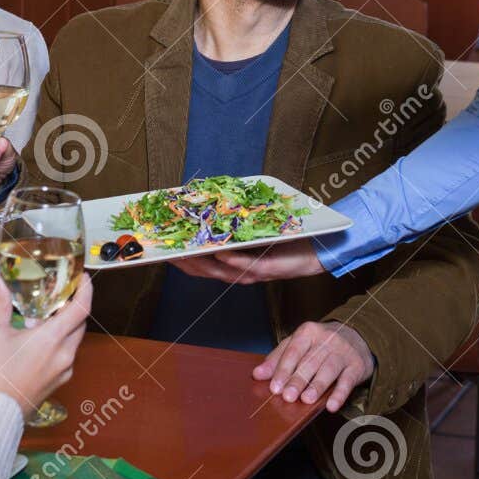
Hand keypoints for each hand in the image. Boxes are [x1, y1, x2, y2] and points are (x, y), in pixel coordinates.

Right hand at [0, 271, 92, 417]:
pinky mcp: (59, 382)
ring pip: (74, 341)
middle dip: (73, 308)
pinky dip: (60, 345)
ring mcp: (64, 370)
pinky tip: (40, 344)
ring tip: (44, 320)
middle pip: (80, 323)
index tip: (82, 277)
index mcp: (53, 338)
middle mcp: (65, 354)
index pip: (82, 308)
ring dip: (66, 327)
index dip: (86, 289)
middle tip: (59, 296)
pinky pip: (67, 357)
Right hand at [172, 240, 326, 283]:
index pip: (199, 264)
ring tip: (185, 251)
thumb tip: (212, 205)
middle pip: (203, 270)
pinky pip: (245, 265)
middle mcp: (238, 271)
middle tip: (164, 251)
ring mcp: (251, 272)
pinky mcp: (266, 268)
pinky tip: (220, 253)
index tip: (161, 248)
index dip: (179, 257)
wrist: (316, 251)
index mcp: (232, 264)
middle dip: (183, 260)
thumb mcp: (254, 230)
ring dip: (202, 261)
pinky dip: (232, 260)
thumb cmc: (286, 240)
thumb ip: (234, 225)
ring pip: (220, 270)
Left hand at [255, 320, 373, 411]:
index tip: (274, 387)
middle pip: (309, 362)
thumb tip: (257, 374)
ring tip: (307, 400)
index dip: (283, 369)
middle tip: (287, 397)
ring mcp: (343, 352)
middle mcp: (327, 339)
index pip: (293, 351)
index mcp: (308, 332)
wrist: (358, 335)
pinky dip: (339, 394)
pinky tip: (331, 406)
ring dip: (317, 386)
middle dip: (298, 380)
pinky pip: (348, 381)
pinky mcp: (357, 365)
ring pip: (328, 370)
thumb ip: (278, 358)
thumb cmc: (321, 343)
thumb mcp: (299, 344)